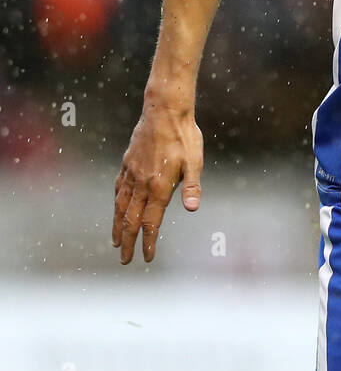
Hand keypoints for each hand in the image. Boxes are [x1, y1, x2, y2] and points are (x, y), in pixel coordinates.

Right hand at [112, 103, 203, 263]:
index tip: (146, 258)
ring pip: (120, 206)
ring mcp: (132, 174)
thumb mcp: (195, 162)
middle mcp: (142, 184)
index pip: (151, 222)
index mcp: (159, 187)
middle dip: (128, 242)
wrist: (164, 111)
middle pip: (131, 220)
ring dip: (118, 226)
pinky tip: (116, 208)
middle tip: (125, 260)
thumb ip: (192, 187)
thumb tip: (192, 209)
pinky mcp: (127, 163)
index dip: (148, 242)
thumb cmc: (184, 137)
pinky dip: (116, 203)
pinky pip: (119, 189)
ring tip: (116, 242)